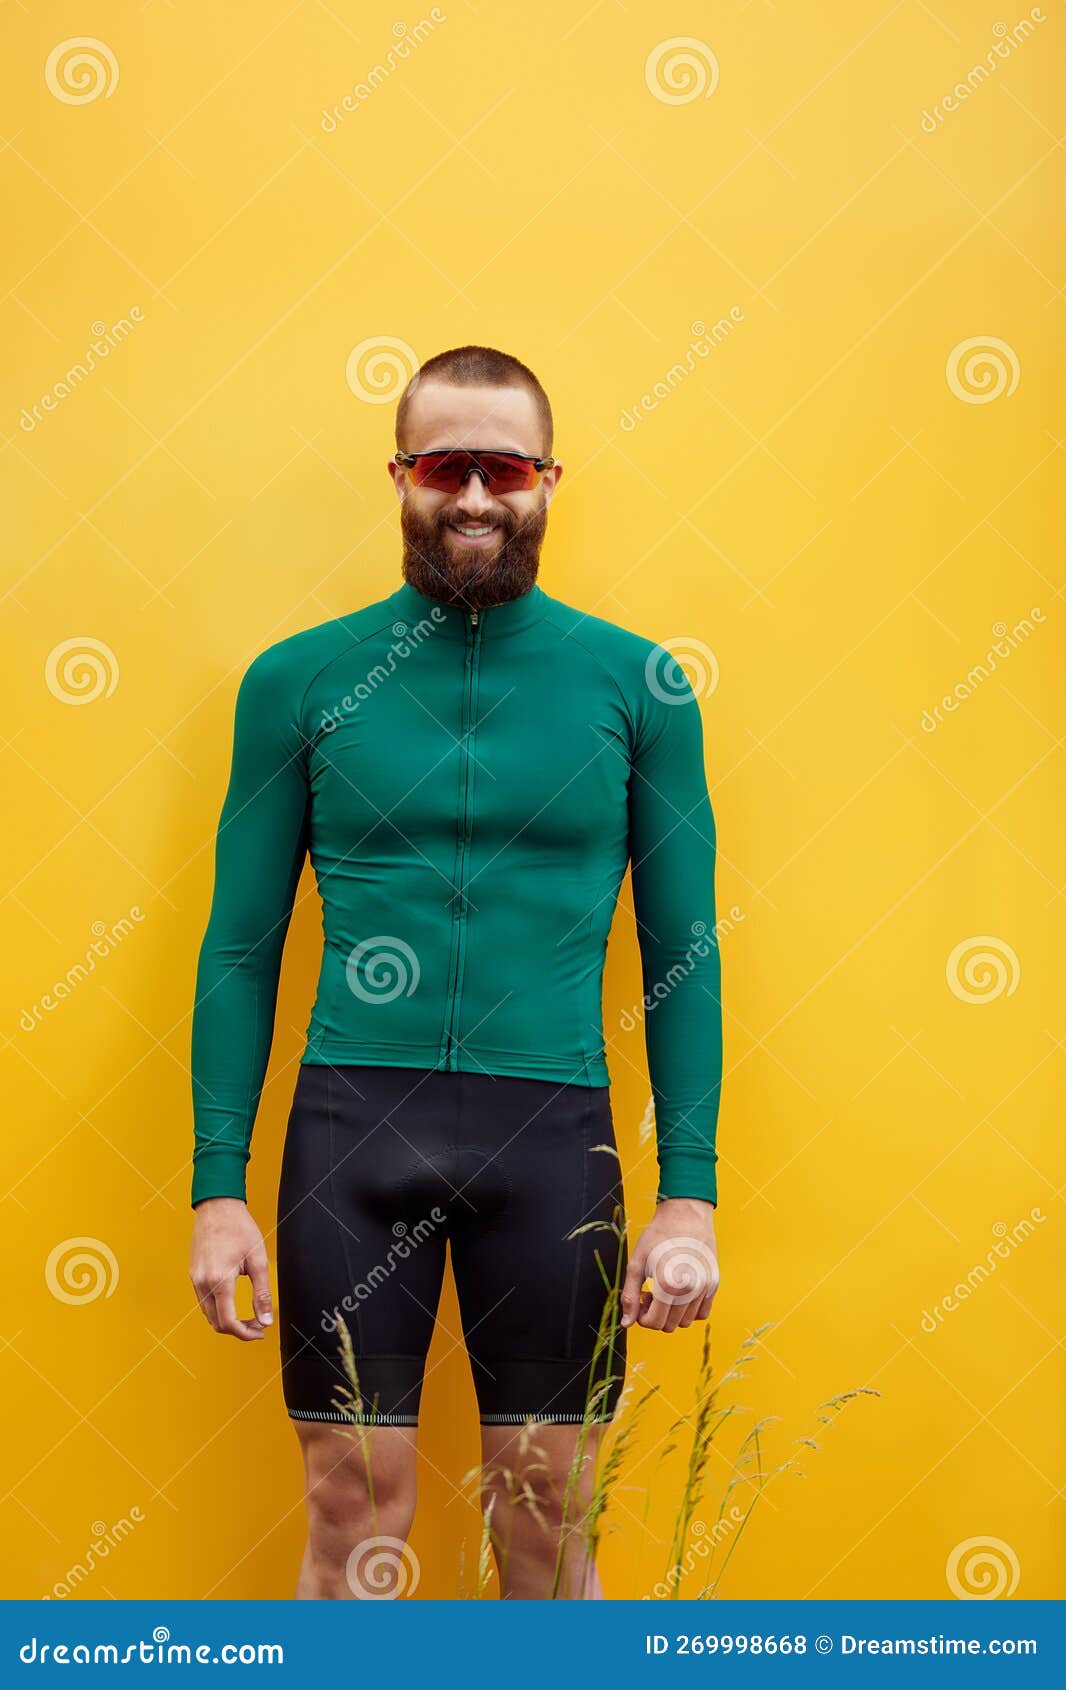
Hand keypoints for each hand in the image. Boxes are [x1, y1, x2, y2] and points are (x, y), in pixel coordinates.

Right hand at [190, 1197, 272, 1339]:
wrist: (217, 1206)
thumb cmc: (239, 1228)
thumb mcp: (258, 1259)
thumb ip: (262, 1293)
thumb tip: (266, 1320)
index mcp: (219, 1280)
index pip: (228, 1322)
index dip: (245, 1333)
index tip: (260, 1332)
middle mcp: (202, 1283)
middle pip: (217, 1323)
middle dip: (238, 1330)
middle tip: (258, 1324)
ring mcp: (195, 1279)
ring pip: (208, 1315)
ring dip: (227, 1321)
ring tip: (248, 1315)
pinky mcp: (193, 1275)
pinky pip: (203, 1302)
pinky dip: (218, 1309)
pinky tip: (233, 1303)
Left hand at [621, 1196, 718, 1331]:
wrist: (686, 1213)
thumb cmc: (659, 1235)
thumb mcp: (637, 1263)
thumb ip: (630, 1295)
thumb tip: (625, 1323)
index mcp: (668, 1285)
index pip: (654, 1322)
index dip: (642, 1317)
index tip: (641, 1300)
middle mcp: (690, 1290)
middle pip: (670, 1325)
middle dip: (656, 1315)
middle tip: (650, 1294)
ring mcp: (705, 1288)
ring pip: (686, 1322)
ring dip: (672, 1313)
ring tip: (666, 1291)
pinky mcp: (714, 1283)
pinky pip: (702, 1313)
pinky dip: (690, 1310)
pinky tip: (681, 1292)